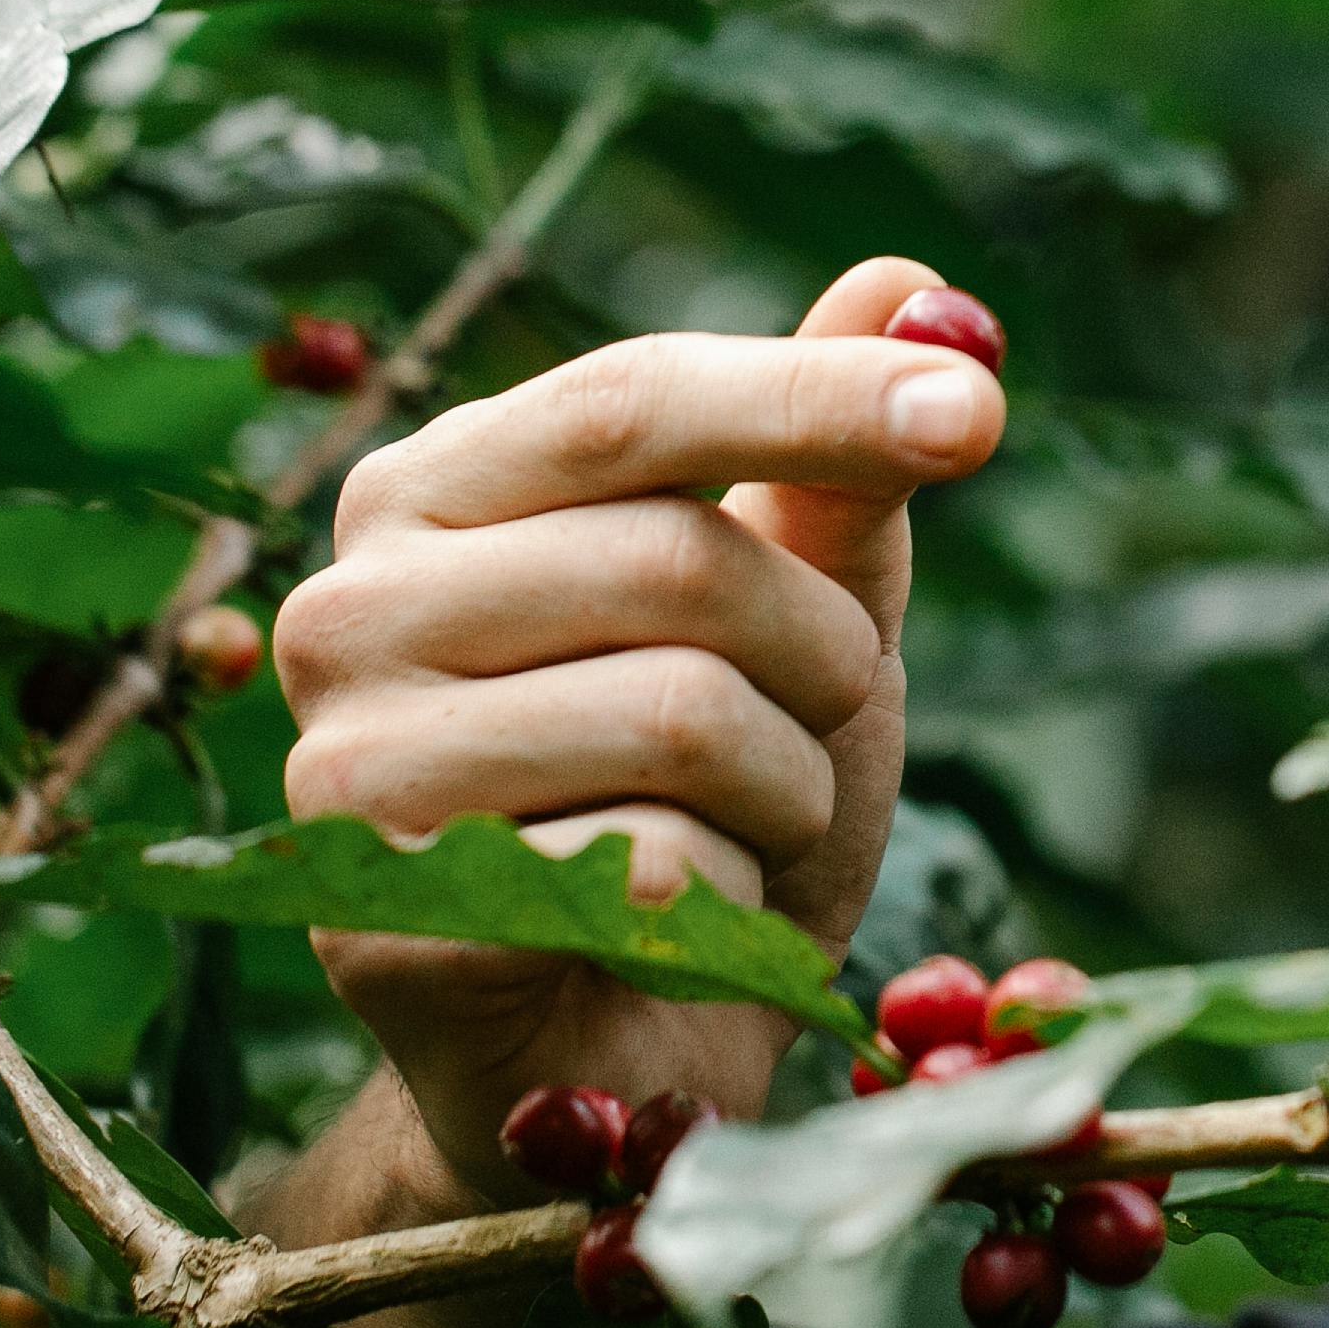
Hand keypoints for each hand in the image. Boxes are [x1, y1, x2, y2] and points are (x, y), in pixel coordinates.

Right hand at [269, 258, 1000, 1207]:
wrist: (627, 1047)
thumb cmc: (710, 804)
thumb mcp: (801, 620)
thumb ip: (834, 469)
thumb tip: (910, 280)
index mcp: (436, 493)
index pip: (634, 397)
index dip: (817, 397)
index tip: (981, 414)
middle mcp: (348, 605)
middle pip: (678, 562)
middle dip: (823, 657)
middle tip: (821, 721)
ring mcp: (346, 766)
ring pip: (682, 714)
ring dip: (790, 786)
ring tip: (750, 828)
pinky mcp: (378, 921)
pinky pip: (652, 866)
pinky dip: (731, 902)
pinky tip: (679, 930)